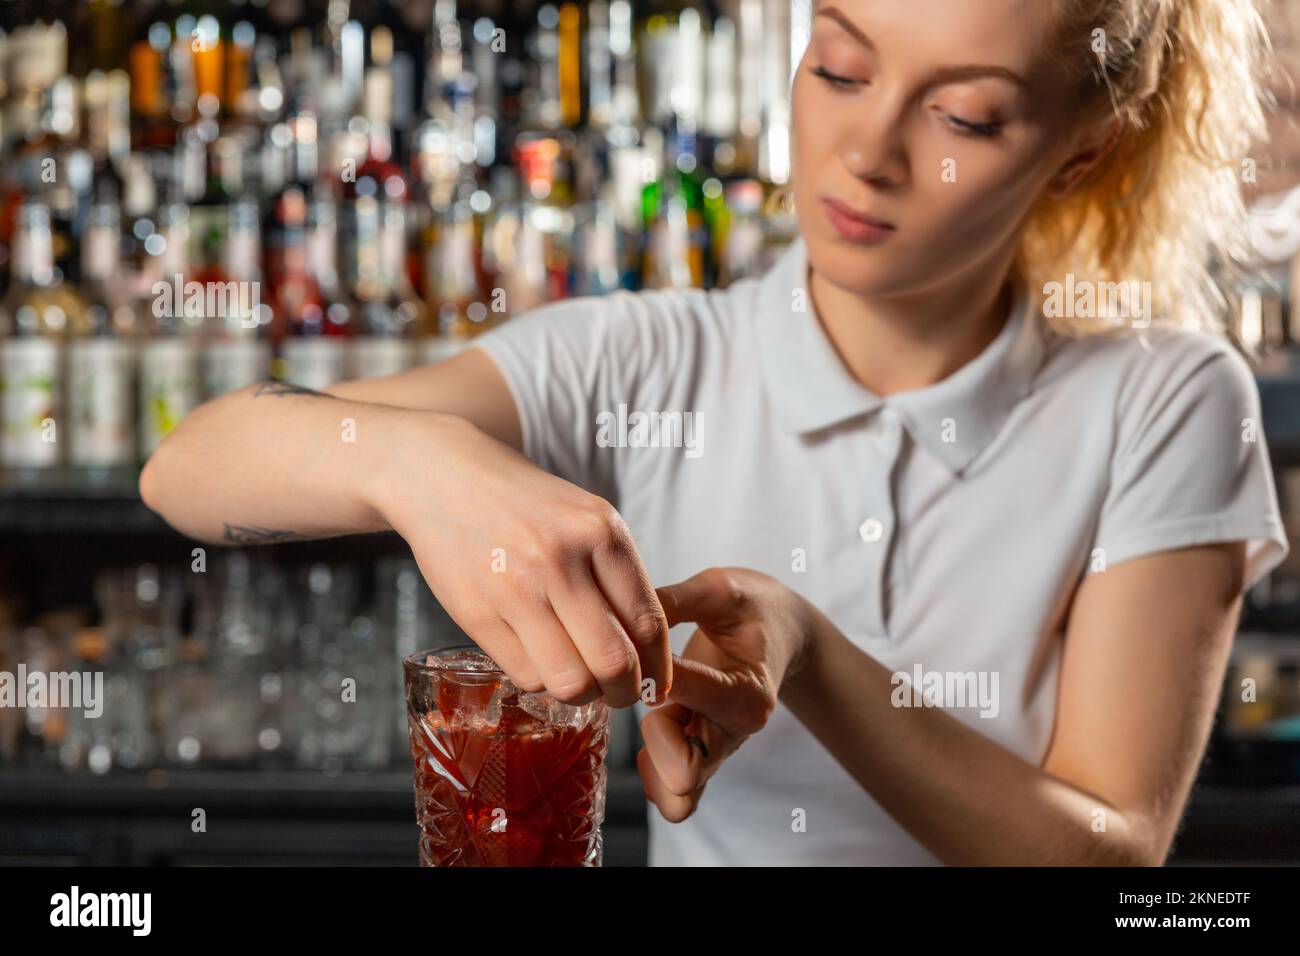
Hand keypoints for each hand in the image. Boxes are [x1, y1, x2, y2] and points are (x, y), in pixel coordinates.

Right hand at [383, 414, 671, 707]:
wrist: (445, 477)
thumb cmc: (524, 504)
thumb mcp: (585, 517)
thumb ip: (617, 575)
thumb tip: (647, 648)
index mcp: (600, 532)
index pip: (647, 622)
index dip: (658, 666)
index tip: (656, 683)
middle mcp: (561, 559)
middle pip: (613, 662)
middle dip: (626, 692)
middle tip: (623, 694)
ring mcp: (516, 588)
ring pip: (569, 680)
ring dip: (582, 695)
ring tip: (580, 682)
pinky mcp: (476, 613)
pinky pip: (526, 675)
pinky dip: (541, 681)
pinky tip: (542, 663)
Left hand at [637, 567, 815, 821]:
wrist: (782, 632)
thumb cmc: (751, 608)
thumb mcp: (720, 589)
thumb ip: (675, 601)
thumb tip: (621, 614)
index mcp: (748, 694)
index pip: (687, 695)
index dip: (651, 671)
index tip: (639, 647)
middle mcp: (736, 732)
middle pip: (684, 769)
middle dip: (654, 730)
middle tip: (652, 690)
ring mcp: (720, 752)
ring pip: (676, 795)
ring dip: (652, 758)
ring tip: (656, 711)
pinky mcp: (704, 760)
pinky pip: (672, 798)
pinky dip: (652, 775)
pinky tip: (652, 727)